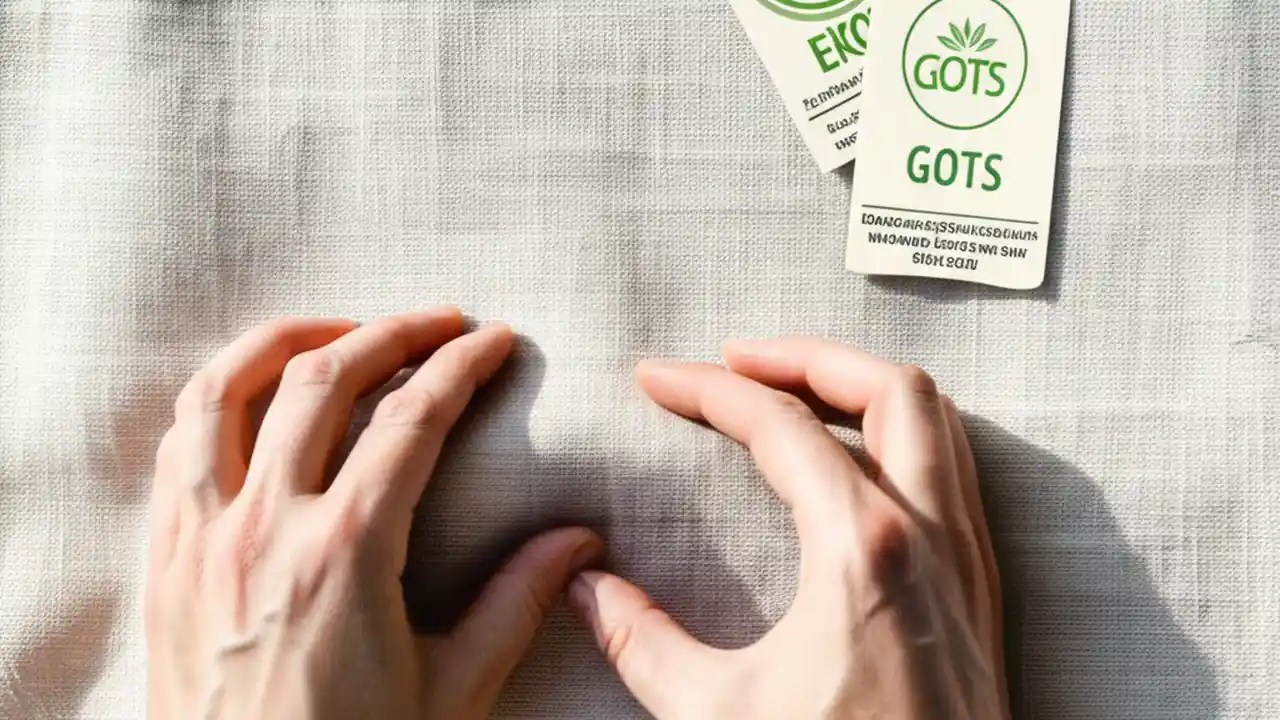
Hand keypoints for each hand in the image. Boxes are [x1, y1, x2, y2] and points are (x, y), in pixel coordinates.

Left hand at [146, 308, 602, 719]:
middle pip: (322, 380)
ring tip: (338, 330)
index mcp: (344, 553)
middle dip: (387, 331)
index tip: (493, 341)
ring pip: (225, 393)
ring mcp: (200, 539)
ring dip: (285, 340)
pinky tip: (253, 399)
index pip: (412, 419)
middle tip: (436, 321)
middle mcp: (263, 528)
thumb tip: (579, 541)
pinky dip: (217, 399)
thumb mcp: (452, 691)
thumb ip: (517, 604)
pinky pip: (176, 446)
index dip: (460, 366)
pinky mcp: (161, 561)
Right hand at [568, 338, 1006, 718]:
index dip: (708, 389)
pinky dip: (906, 436)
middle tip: (739, 359)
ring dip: (864, 387)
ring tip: (799, 391)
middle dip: (807, 357)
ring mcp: (967, 560)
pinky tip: (862, 462)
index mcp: (862, 548)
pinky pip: (957, 471)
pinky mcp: (980, 592)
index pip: (780, 426)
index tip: (659, 379)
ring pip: (937, 422)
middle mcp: (930, 536)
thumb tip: (586, 589)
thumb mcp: (718, 712)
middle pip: (887, 389)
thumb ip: (642, 642)